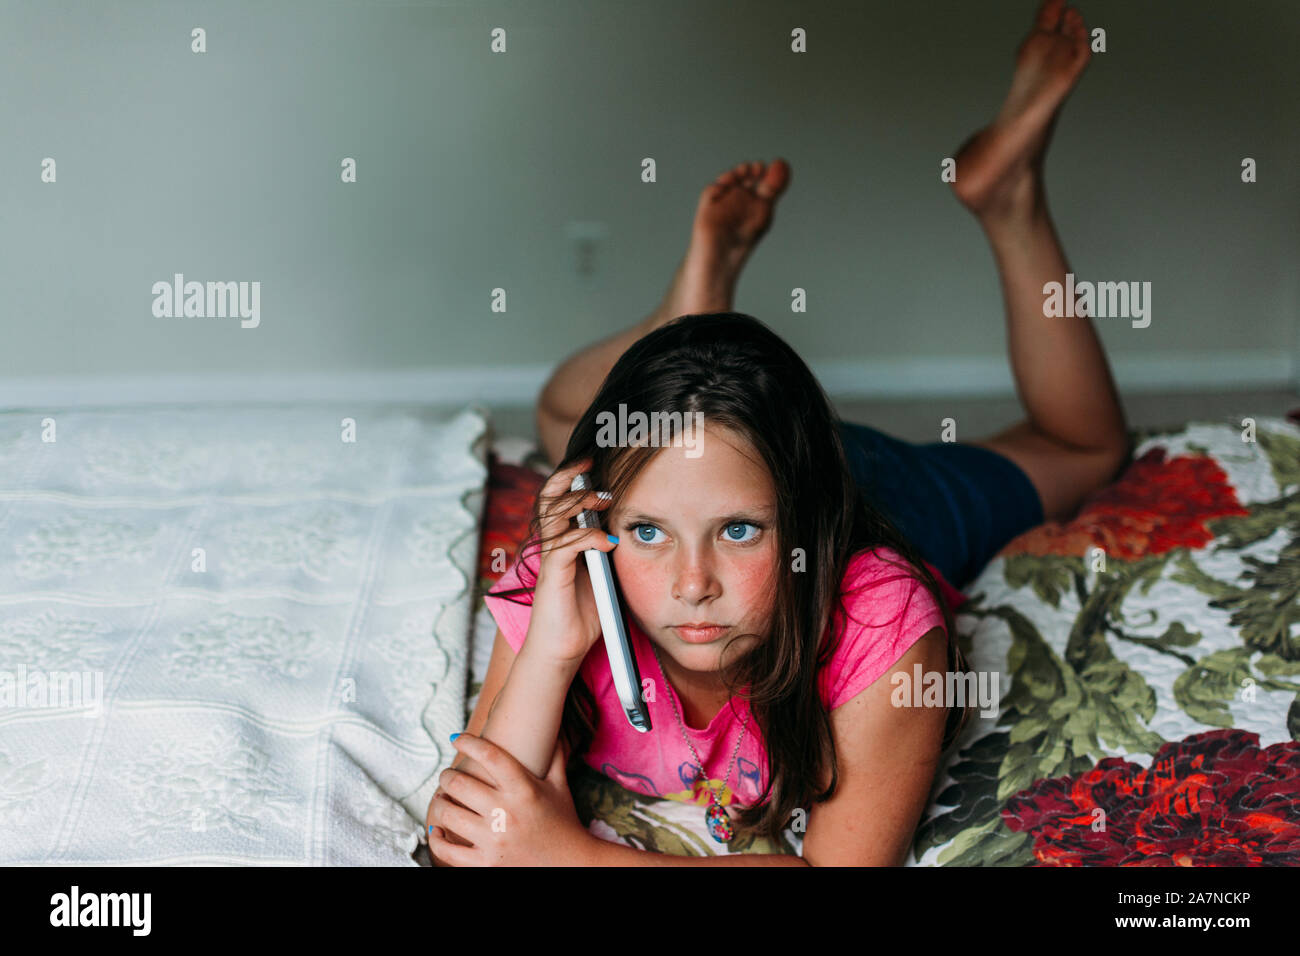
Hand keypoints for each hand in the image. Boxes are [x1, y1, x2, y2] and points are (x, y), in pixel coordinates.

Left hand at [427, 733, 594, 866]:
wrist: (572, 864)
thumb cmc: (564, 822)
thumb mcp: (560, 786)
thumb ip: (555, 756)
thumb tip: (556, 729)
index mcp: (524, 789)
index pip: (490, 755)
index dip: (467, 742)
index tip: (456, 737)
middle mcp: (507, 813)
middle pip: (460, 783)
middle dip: (447, 775)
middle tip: (447, 774)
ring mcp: (494, 840)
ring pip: (449, 814)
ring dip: (439, 802)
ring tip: (441, 798)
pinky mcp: (486, 863)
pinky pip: (448, 851)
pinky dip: (436, 839)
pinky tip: (436, 830)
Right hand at [526, 457, 618, 663]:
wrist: (561, 649)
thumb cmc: (582, 614)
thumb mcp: (603, 574)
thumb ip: (609, 550)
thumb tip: (630, 529)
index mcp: (561, 540)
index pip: (559, 497)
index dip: (572, 476)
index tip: (594, 462)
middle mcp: (550, 544)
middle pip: (549, 496)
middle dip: (570, 476)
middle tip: (592, 466)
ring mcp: (549, 558)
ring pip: (555, 514)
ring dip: (580, 501)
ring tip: (603, 498)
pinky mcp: (552, 576)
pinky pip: (567, 546)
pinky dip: (588, 538)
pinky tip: (608, 541)